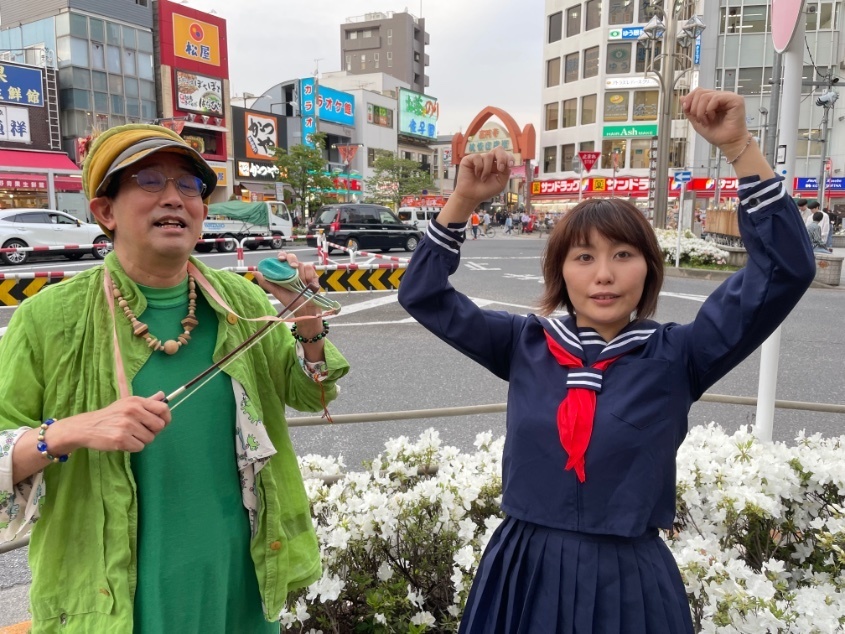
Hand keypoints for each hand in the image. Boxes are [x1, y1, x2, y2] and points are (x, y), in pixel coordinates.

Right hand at [49, 392, 170, 452]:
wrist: (87, 427)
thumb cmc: (111, 416)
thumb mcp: (127, 404)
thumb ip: (147, 401)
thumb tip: (163, 395)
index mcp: (136, 401)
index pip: (162, 408)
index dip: (166, 418)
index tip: (163, 423)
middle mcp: (133, 411)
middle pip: (159, 426)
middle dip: (152, 431)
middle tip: (140, 431)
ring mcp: (127, 425)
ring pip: (150, 438)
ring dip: (141, 440)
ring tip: (129, 435)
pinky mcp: (121, 439)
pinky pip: (139, 447)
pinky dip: (133, 447)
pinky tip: (124, 442)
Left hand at [254, 251, 320, 318]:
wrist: (305, 310)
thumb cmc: (291, 301)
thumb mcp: (276, 292)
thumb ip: (266, 282)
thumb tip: (254, 272)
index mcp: (284, 271)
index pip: (282, 258)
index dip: (282, 256)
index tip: (281, 260)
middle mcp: (294, 270)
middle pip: (293, 257)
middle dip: (292, 260)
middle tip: (293, 268)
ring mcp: (304, 272)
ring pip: (302, 264)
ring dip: (301, 275)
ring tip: (301, 285)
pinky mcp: (313, 275)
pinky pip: (311, 270)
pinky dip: (309, 277)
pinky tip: (308, 285)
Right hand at [452, 148, 514, 209]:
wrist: (471, 196)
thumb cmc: (485, 191)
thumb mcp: (500, 184)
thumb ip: (506, 173)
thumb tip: (507, 163)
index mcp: (497, 165)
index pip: (505, 156)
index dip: (509, 158)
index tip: (510, 165)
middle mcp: (489, 160)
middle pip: (498, 149)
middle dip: (502, 158)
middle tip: (500, 169)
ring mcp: (479, 159)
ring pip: (488, 156)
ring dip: (487, 170)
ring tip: (483, 179)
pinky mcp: (469, 159)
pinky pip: (477, 157)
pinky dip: (479, 167)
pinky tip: (476, 174)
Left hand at [682, 88, 749, 157]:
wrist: (728, 143)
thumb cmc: (716, 134)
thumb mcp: (697, 121)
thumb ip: (689, 110)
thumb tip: (681, 98)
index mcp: (713, 100)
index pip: (699, 91)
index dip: (689, 99)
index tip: (686, 109)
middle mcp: (721, 96)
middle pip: (700, 92)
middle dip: (694, 107)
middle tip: (699, 120)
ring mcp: (729, 97)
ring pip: (706, 95)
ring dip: (701, 111)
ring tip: (706, 121)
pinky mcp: (735, 100)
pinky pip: (715, 98)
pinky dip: (709, 110)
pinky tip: (712, 118)